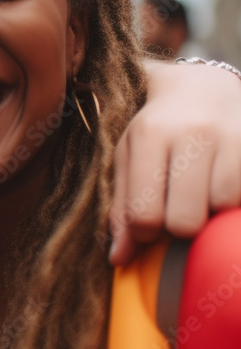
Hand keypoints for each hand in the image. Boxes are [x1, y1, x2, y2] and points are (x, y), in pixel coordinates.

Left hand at [110, 60, 240, 264]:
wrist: (201, 89)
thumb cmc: (156, 131)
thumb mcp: (128, 159)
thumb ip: (120, 208)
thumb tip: (118, 260)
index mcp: (150, 135)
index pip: (145, 213)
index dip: (145, 232)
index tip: (149, 223)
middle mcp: (193, 134)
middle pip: (185, 221)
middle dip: (179, 226)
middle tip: (178, 206)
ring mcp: (232, 139)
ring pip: (221, 211)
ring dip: (211, 211)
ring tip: (202, 190)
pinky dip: (233, 202)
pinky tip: (222, 184)